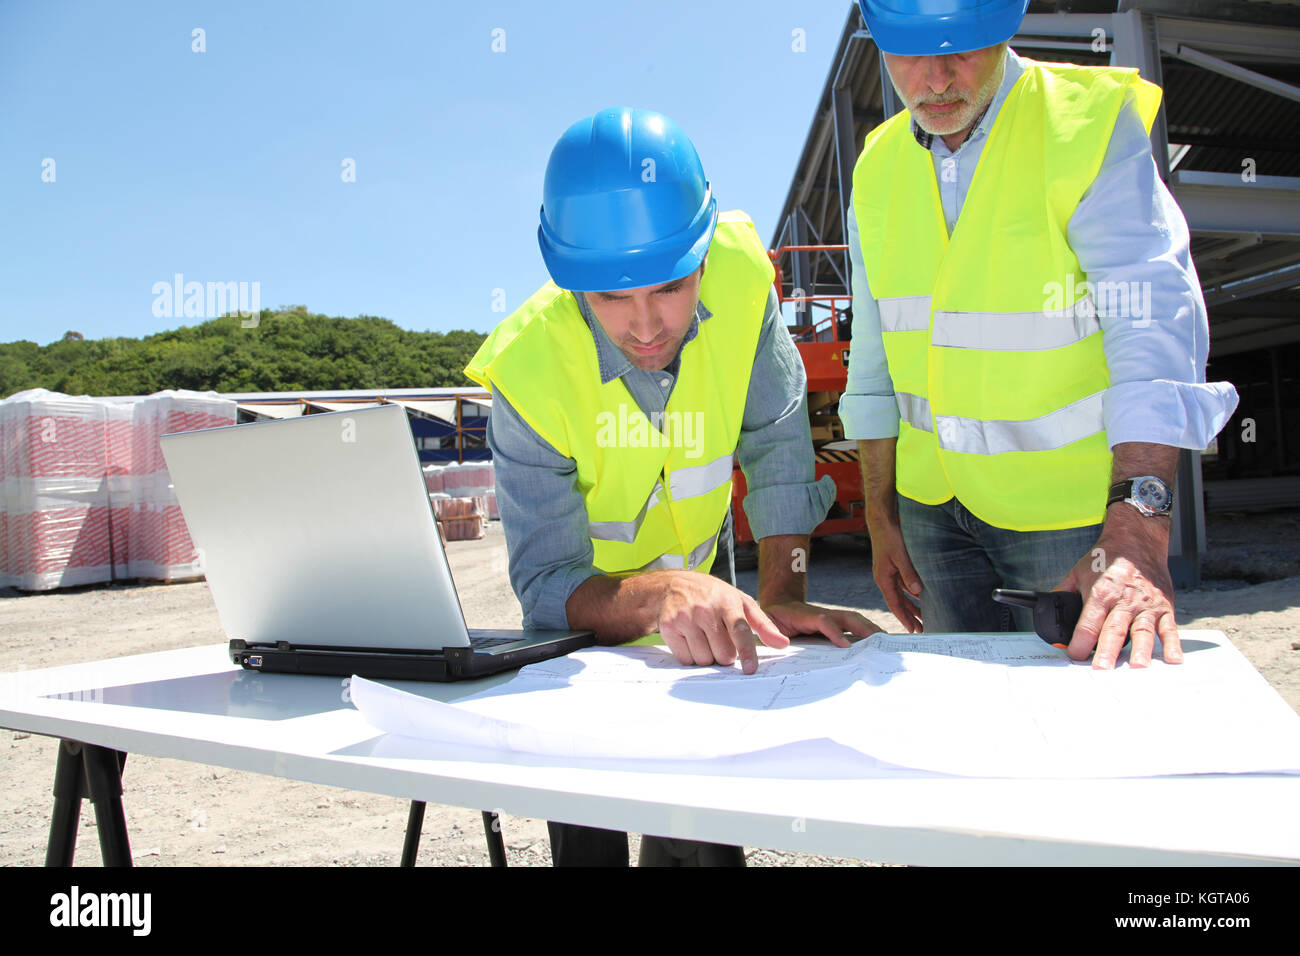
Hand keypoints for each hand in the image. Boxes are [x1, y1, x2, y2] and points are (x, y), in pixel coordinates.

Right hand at [656, 572, 789, 674]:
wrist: (675, 585)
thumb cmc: (713, 596)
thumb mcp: (741, 602)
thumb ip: (763, 624)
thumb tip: (782, 644)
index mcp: (727, 602)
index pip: (739, 630)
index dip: (746, 652)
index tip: (750, 669)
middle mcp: (705, 609)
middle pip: (723, 653)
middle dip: (725, 654)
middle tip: (721, 640)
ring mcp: (685, 618)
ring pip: (704, 659)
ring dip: (708, 656)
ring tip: (705, 638)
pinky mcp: (669, 627)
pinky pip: (686, 659)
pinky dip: (691, 656)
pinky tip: (691, 639)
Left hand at [762, 602, 883, 645]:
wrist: (777, 605)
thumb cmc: (771, 618)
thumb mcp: (767, 624)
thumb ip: (770, 633)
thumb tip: (782, 644)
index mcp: (804, 615)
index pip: (823, 621)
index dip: (834, 632)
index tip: (845, 645)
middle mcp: (822, 615)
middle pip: (848, 617)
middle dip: (865, 628)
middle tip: (881, 642)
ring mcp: (830, 619)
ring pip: (855, 621)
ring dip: (872, 630)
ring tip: (888, 644)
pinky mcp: (834, 625)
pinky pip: (853, 628)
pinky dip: (868, 634)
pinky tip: (879, 645)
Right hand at [866, 511, 922, 632]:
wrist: (881, 523)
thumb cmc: (889, 538)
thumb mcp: (900, 556)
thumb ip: (908, 573)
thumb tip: (917, 591)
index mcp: (883, 579)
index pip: (895, 604)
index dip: (904, 617)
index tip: (912, 629)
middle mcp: (885, 579)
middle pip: (898, 602)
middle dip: (909, 616)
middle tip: (920, 629)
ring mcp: (888, 574)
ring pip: (901, 595)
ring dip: (911, 606)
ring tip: (922, 618)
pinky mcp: (893, 568)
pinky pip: (903, 586)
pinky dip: (911, 594)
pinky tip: (919, 597)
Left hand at [1053, 524, 1181, 669]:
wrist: (1137, 540)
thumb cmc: (1106, 558)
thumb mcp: (1077, 572)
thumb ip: (1063, 593)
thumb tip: (1048, 612)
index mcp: (1101, 592)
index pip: (1088, 622)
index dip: (1080, 641)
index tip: (1074, 655)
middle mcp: (1124, 600)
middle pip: (1114, 630)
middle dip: (1107, 651)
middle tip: (1102, 670)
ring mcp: (1146, 604)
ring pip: (1143, 631)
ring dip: (1141, 651)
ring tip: (1138, 668)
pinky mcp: (1164, 606)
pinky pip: (1169, 628)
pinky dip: (1172, 645)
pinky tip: (1173, 660)